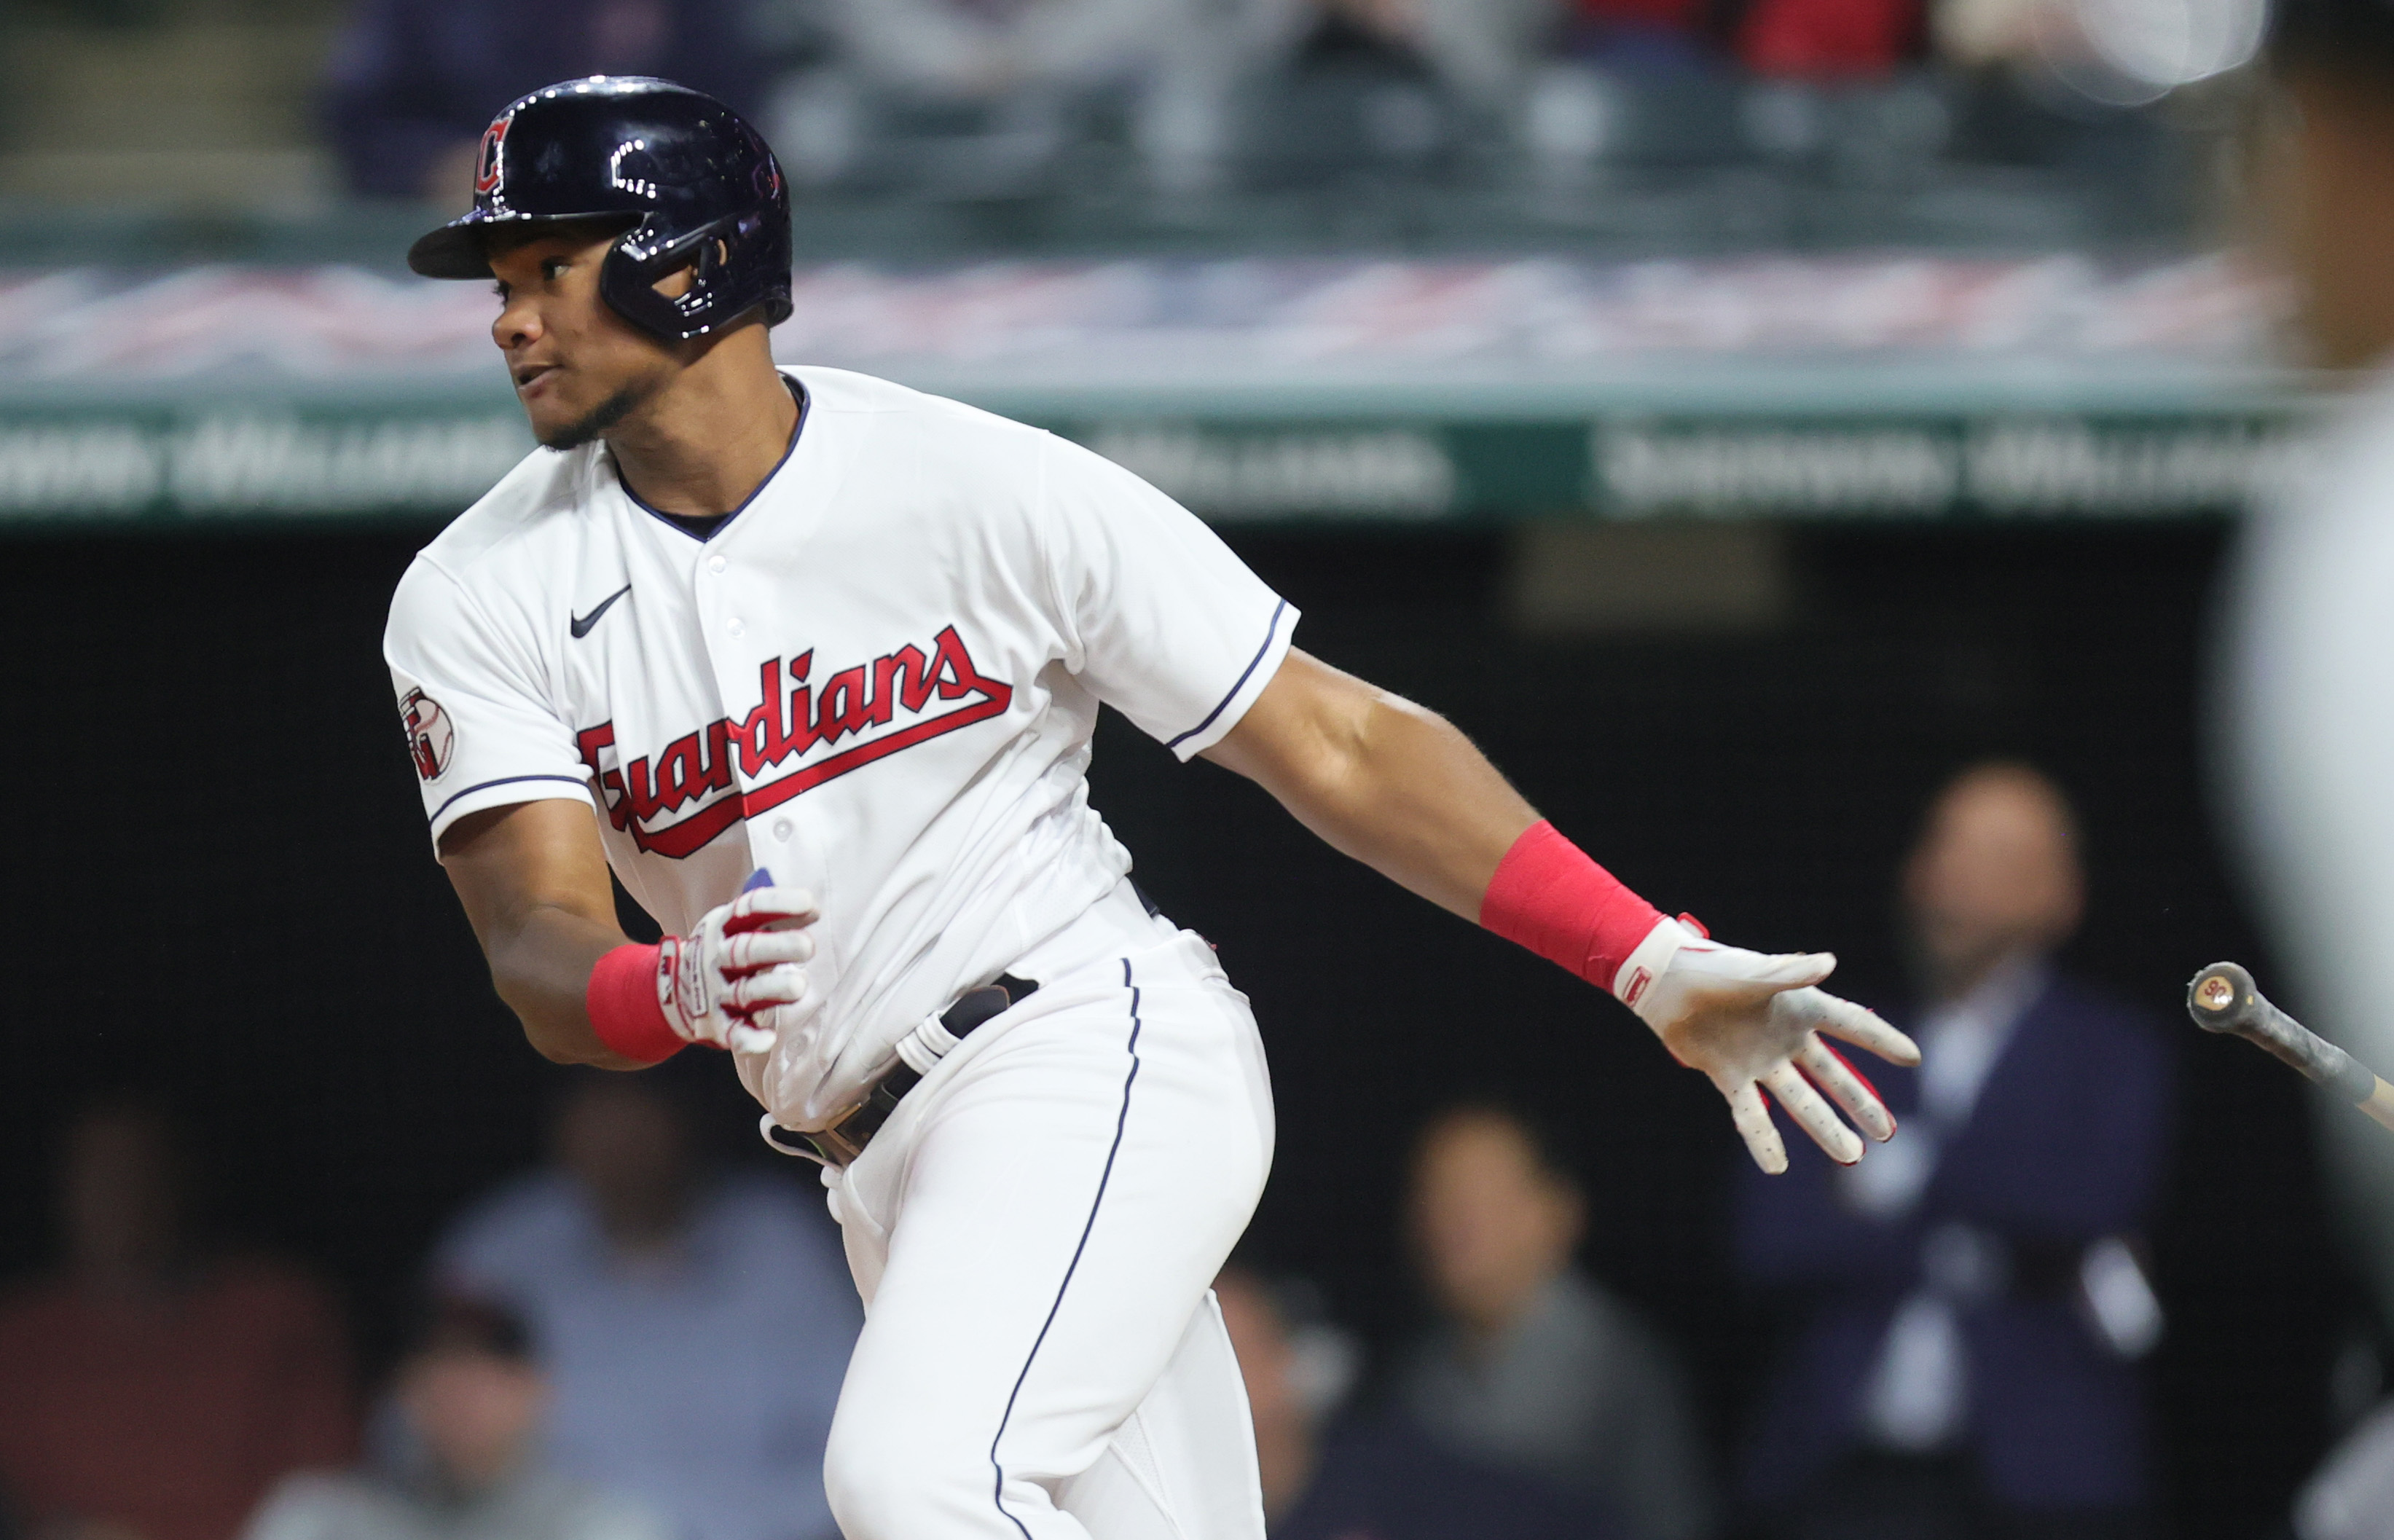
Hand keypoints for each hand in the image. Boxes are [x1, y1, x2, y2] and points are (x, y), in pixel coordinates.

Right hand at [658, 886, 818, 1054]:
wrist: (674, 992)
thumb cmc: (725, 953)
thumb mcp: (736, 926)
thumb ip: (771, 917)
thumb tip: (814, 909)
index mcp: (723, 927)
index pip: (750, 909)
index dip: (778, 904)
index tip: (811, 904)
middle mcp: (717, 958)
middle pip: (746, 950)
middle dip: (778, 947)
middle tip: (808, 946)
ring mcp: (716, 993)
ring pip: (744, 991)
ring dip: (772, 989)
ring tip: (799, 985)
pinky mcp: (718, 1025)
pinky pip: (733, 1033)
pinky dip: (749, 1038)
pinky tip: (768, 1038)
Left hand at [1622, 918, 1919, 1173]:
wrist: (1664, 983)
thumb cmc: (1710, 968)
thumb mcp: (1754, 971)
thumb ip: (1790, 972)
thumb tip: (1829, 962)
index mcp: (1798, 1007)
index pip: (1850, 1024)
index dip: (1881, 1040)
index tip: (1914, 1059)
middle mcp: (1785, 1037)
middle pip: (1832, 1074)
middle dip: (1859, 1102)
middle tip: (1888, 1132)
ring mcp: (1760, 1060)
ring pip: (1800, 1100)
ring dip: (1824, 1126)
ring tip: (1852, 1155)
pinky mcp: (1730, 1077)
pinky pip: (1752, 1113)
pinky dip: (1762, 1138)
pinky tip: (1776, 1165)